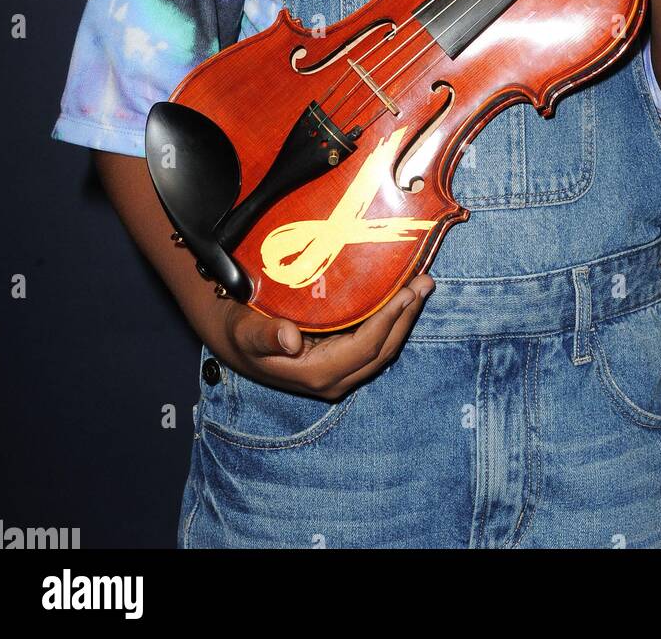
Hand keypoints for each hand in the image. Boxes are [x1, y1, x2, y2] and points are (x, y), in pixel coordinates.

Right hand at [210, 274, 434, 400]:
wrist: (233, 341)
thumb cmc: (239, 332)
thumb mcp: (244, 331)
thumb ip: (265, 336)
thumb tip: (290, 340)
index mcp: (316, 374)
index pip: (366, 347)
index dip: (390, 319)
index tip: (408, 292)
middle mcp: (334, 378)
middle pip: (383, 348)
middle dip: (407, 315)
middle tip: (426, 281)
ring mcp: (340, 371)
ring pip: (384, 346)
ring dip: (404, 316)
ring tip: (422, 285)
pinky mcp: (342, 359)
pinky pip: (374, 341)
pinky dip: (391, 318)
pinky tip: (401, 295)